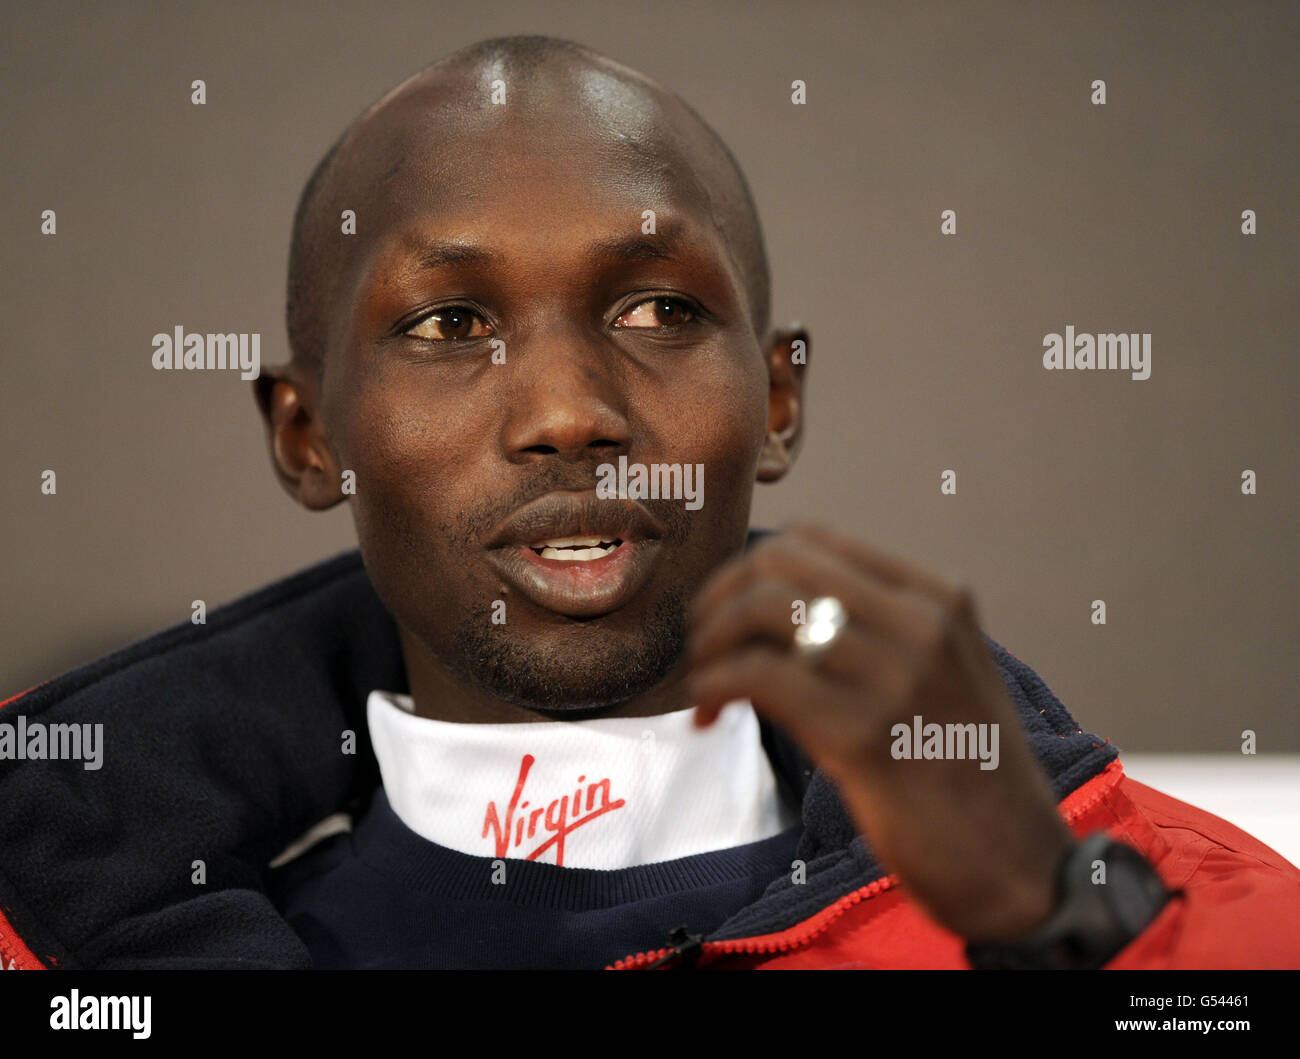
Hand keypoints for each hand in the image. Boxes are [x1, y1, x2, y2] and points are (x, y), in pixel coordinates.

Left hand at [686, 525, 1075, 942]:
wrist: (1022, 870)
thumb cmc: (969, 778)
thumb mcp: (946, 675)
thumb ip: (883, 631)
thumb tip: (776, 606)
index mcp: (939, 600)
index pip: (815, 539)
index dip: (750, 569)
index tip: (724, 611)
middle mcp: (920, 625)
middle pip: (778, 561)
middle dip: (720, 597)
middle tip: (703, 644)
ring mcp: (892, 677)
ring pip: (760, 610)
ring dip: (710, 643)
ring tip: (705, 685)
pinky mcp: (860, 736)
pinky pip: (756, 677)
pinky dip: (713, 687)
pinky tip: (710, 714)